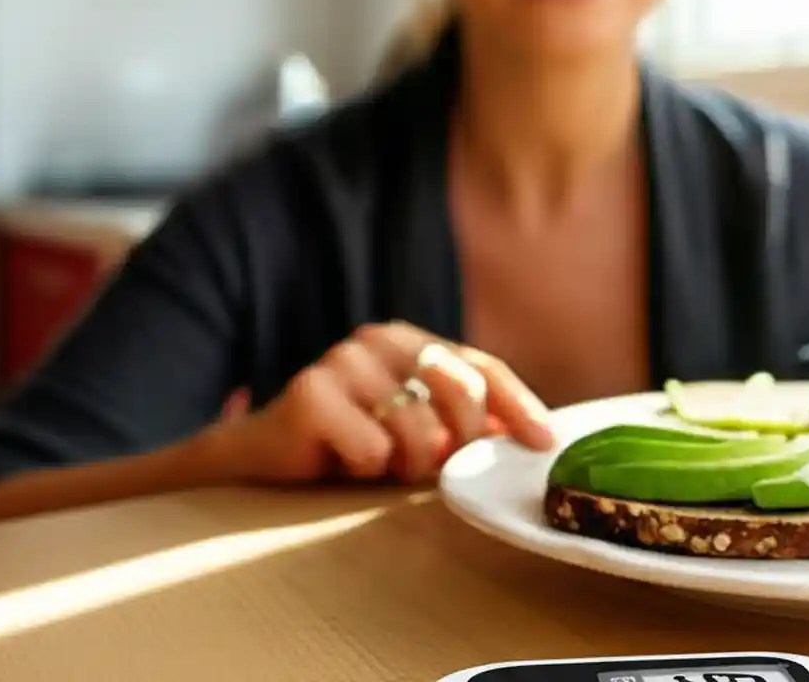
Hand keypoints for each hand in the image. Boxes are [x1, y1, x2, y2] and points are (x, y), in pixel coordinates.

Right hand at [201, 322, 554, 484]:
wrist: (265, 456)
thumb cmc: (352, 442)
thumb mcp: (420, 428)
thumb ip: (467, 422)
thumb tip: (534, 436)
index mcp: (414, 341)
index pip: (483, 368)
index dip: (519, 406)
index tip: (543, 443)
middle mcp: (381, 339)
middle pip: (462, 392)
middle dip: (462, 443)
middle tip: (433, 467)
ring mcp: (344, 360)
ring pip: (418, 432)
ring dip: (405, 464)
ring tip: (376, 461)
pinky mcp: (310, 391)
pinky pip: (372, 449)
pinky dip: (364, 468)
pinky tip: (339, 460)